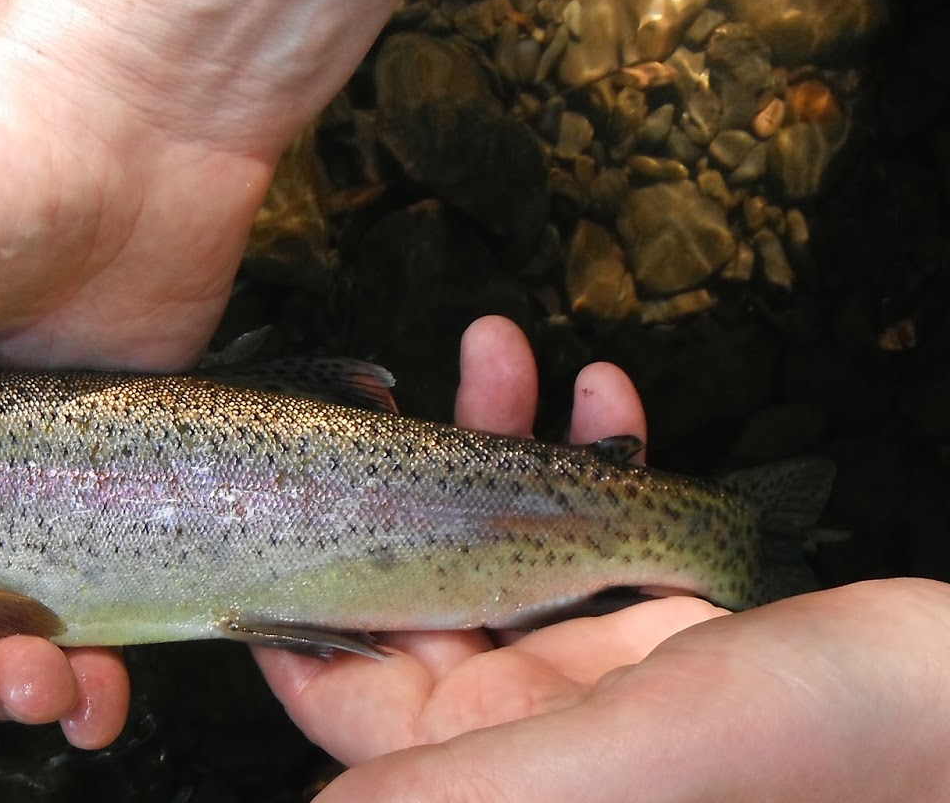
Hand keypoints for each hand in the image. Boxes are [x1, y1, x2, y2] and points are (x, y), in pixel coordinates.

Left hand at [263, 317, 949, 801]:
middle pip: (428, 592)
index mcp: (507, 759)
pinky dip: (604, 449)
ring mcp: (607, 661)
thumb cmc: (833, 754)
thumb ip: (465, 778)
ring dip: (504, 440)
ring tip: (503, 350)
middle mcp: (544, 716)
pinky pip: (614, 521)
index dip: (305, 617)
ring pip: (515, 537)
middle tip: (407, 388)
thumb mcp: (626, 759)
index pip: (359, 700)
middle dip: (408, 484)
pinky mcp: (675, 613)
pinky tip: (605, 388)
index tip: (276, 520)